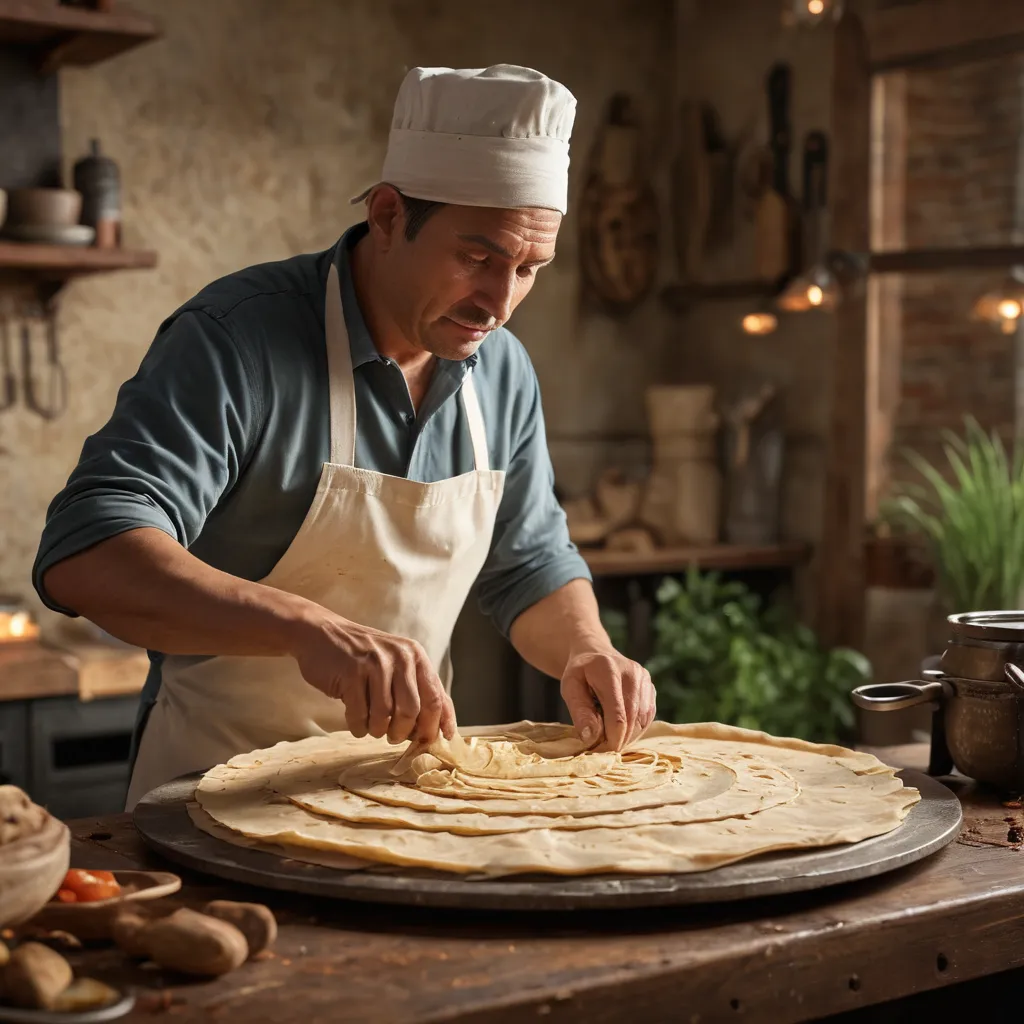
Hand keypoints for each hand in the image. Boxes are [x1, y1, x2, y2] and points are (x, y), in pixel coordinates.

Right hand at [289, 612, 455, 743]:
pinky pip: (359, 715)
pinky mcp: (351, 673)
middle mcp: (400, 657)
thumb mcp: (395, 663)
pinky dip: (358, 726)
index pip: (436, 697)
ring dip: (376, 730)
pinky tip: (355, 720)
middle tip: (393, 737)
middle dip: (403, 732)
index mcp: (415, 656)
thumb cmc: (361, 657)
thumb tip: (435, 730)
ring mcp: (375, 664)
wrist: (320, 633)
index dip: (438, 724)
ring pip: (384, 716)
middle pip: (412, 711)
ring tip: (370, 725)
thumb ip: (417, 690)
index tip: (435, 742)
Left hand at [560, 646, 656, 750]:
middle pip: (632, 720)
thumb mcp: (570, 688)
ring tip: (609, 736)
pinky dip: (635, 729)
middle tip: (602, 749)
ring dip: (627, 736)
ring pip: (642, 721)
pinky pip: (647, 717)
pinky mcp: (651, 687)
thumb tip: (591, 737)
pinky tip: (620, 728)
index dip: (611, 739)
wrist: (596, 655)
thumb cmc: (580, 674)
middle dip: (618, 740)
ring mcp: (645, 679)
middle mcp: (632, 672)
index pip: (617, 715)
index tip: (600, 752)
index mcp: (608, 669)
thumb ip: (579, 711)